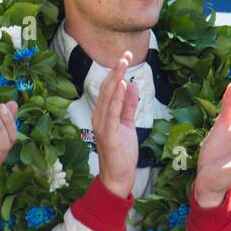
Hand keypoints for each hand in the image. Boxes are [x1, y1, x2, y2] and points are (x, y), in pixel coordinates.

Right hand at [93, 52, 139, 197]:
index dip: (116, 72)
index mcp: (102, 114)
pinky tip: (123, 86)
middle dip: (117, 70)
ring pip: (108, 97)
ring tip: (124, 63)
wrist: (117, 175)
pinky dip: (117, 98)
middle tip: (126, 54)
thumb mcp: (127, 124)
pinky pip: (112, 112)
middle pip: (107, 88)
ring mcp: (102, 125)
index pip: (109, 88)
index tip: (126, 57)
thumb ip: (129, 106)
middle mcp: (99, 116)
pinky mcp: (108, 134)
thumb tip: (132, 86)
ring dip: (117, 78)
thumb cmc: (121, 151)